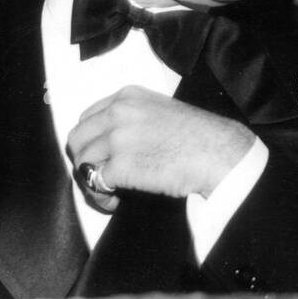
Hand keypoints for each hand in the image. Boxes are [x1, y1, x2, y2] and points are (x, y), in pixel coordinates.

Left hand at [66, 85, 254, 210]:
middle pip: (77, 138)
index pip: (89, 117)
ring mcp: (118, 138)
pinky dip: (101, 196)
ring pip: (82, 162)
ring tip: (110, 193)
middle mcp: (118, 113)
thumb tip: (117, 143)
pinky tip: (115, 201)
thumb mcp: (163, 111)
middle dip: (84, 160)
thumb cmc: (201, 137)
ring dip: (91, 181)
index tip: (99, 156)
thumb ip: (136, 118)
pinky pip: (95, 183)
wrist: (219, 153)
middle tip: (98, 176)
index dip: (91, 140)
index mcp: (128, 97)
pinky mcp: (121, 165)